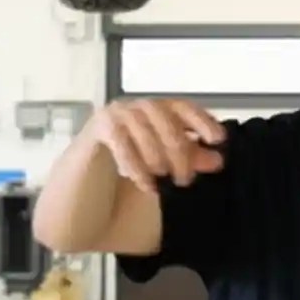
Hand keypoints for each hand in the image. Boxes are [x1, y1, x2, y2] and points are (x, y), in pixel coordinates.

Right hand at [88, 98, 225, 192]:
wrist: (80, 192)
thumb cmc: (124, 176)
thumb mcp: (164, 168)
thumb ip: (189, 160)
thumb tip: (218, 159)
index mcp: (155, 112)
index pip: (184, 108)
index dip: (202, 121)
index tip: (217, 139)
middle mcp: (136, 107)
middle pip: (167, 122)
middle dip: (180, 153)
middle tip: (185, 180)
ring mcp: (115, 114)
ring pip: (146, 131)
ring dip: (157, 160)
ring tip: (162, 185)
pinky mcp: (96, 128)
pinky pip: (122, 142)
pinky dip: (135, 165)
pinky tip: (144, 184)